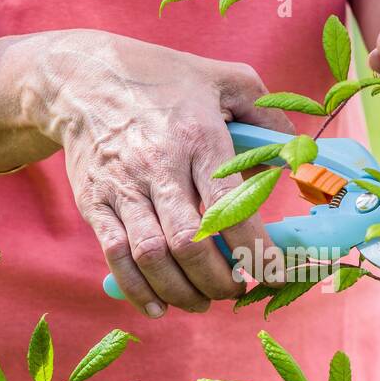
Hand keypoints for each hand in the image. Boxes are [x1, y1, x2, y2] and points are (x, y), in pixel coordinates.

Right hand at [31, 31, 291, 316]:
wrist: (80, 75)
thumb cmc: (162, 78)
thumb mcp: (223, 79)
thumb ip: (267, 113)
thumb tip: (299, 153)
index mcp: (198, 137)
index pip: (231, 208)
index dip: (256, 251)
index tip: (273, 273)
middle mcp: (158, 165)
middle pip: (190, 242)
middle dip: (219, 280)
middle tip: (236, 289)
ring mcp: (122, 186)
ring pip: (151, 257)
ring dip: (182, 292)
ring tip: (203, 302)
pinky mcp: (94, 202)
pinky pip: (115, 256)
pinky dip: (137, 289)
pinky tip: (159, 305)